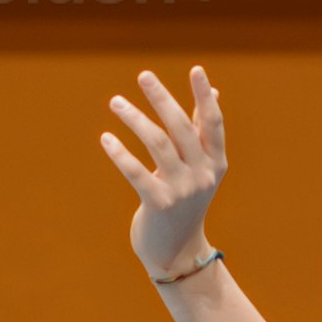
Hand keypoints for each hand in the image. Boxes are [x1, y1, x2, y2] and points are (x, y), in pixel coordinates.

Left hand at [102, 66, 228, 274]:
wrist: (176, 252)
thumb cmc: (185, 202)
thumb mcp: (200, 168)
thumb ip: (203, 132)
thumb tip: (212, 92)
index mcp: (215, 163)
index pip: (213, 123)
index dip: (204, 96)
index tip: (196, 69)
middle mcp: (203, 175)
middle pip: (182, 128)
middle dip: (162, 99)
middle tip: (143, 75)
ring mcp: (182, 190)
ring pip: (158, 144)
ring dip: (135, 119)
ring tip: (115, 102)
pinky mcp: (159, 204)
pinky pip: (136, 172)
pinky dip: (120, 153)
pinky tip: (106, 137)